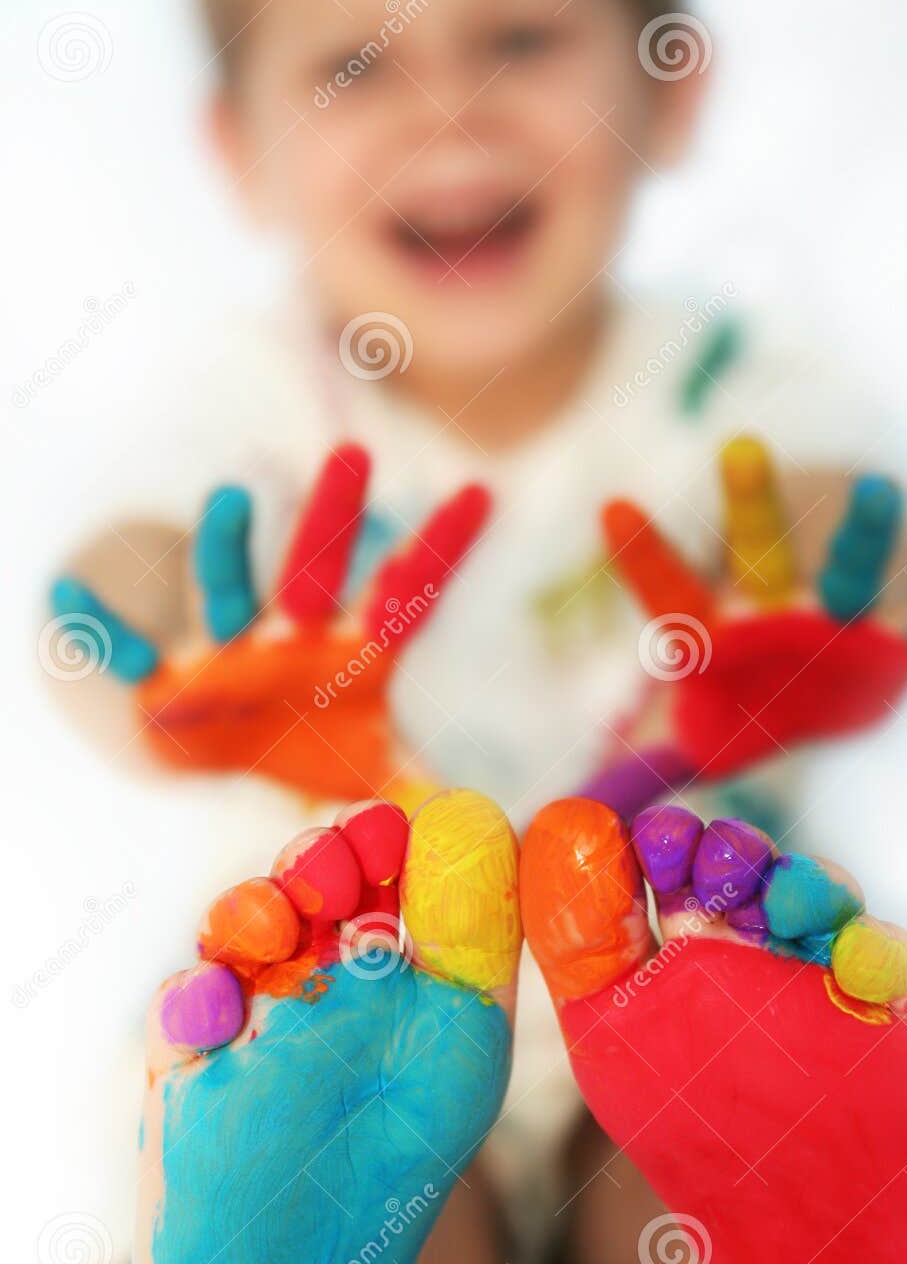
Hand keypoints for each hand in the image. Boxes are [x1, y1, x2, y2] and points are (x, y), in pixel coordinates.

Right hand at [50, 445, 490, 803]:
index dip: (441, 551)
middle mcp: (292, 638)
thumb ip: (423, 783)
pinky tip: (68, 601)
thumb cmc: (314, 750)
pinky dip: (97, 628)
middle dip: (333, 517)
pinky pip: (128, 650)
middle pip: (317, 569)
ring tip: (229, 496)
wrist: (233, 763)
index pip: (406, 596)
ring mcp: (230, 650)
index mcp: (352, 656)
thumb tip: (472, 808)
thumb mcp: (377, 776)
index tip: (481, 493)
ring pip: (226, 588)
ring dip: (225, 544)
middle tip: (356, 455)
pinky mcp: (172, 679)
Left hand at [587, 437, 906, 808]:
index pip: (671, 590)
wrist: (802, 706)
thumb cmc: (730, 711)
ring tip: (881, 486)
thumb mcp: (676, 743)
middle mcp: (777, 613)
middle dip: (752, 509)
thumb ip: (626, 772)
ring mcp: (839, 623)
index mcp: (718, 632)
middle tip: (738, 448)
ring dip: (863, 535)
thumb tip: (553, 818)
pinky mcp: (894, 645)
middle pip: (760, 555)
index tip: (612, 507)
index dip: (644, 555)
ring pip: (851, 573)